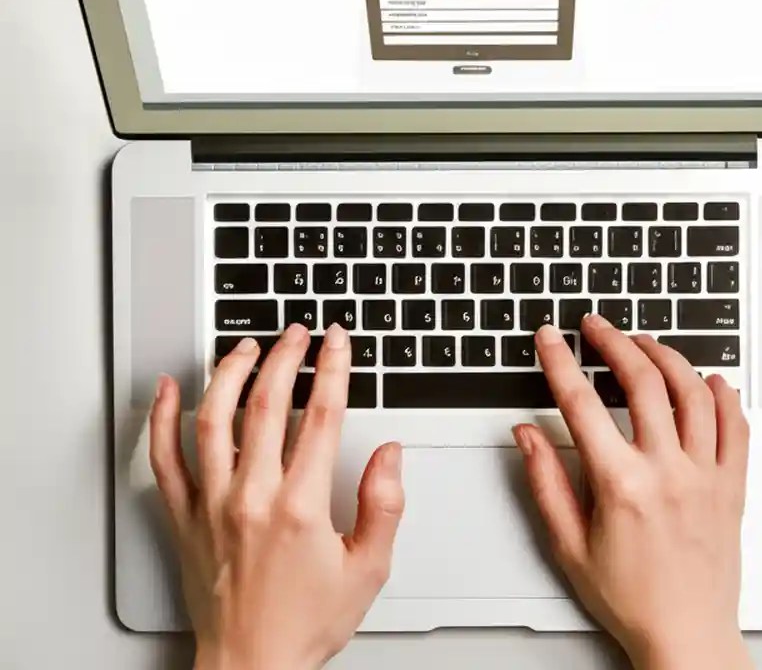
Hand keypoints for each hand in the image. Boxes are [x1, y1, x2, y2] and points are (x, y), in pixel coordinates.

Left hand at [149, 324, 404, 669]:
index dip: (332, 369)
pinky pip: (164, 458)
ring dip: (229, 373)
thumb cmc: (304, 624)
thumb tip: (390, 454)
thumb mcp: (368, 569)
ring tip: (245, 346)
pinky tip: (168, 389)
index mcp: (300, 506)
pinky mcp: (185, 518)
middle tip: (296, 333)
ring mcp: (212, 505)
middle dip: (284, 357)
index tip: (336, 341)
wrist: (251, 666)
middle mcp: (251, 497)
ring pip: (212, 420)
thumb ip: (384, 505)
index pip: (321, 417)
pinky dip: (161, 418)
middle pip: (265, 405)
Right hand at [514, 316, 751, 669]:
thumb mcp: (568, 545)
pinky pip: (737, 425)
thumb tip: (527, 434)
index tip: (551, 338)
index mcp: (621, 485)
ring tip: (646, 344)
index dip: (560, 362)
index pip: (582, 405)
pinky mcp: (733, 485)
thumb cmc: (630, 598)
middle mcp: (668, 472)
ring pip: (693, 393)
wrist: (686, 633)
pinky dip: (724, 395)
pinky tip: (709, 381)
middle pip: (642, 382)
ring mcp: (706, 475)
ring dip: (668, 357)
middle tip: (598, 327)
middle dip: (614, 342)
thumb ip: (546, 482)